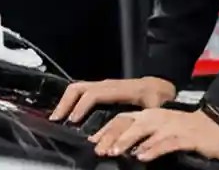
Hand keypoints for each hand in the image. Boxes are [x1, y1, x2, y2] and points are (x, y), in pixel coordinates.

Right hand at [49, 76, 175, 122]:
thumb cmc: (159, 98)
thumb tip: (131, 135)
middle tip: (56, 119)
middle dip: (66, 102)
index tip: (72, 120)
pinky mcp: (103, 90)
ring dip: (66, 102)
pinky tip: (68, 114)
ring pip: (79, 88)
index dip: (82, 106)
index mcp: (120, 89)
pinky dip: (72, 101)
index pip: (95, 94)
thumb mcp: (155, 109)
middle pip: (80, 87)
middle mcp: (109, 85)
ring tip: (57, 117)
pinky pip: (83, 92)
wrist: (162, 87)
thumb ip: (144, 119)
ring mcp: (104, 86)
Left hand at [89, 108, 218, 162]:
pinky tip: (143, 157)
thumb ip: (140, 135)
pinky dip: (153, 149)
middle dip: (113, 136)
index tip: (93, 141)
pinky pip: (166, 142)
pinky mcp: (186, 136)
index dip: (107, 130)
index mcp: (149, 114)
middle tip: (100, 150)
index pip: (122, 119)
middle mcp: (158, 117)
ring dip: (128, 141)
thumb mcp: (159, 130)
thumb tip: (117, 146)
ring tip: (115, 152)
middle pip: (129, 123)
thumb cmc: (185, 132)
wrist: (216, 130)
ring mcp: (172, 125)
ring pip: (145, 131)